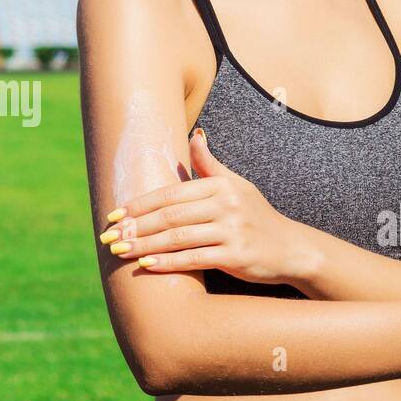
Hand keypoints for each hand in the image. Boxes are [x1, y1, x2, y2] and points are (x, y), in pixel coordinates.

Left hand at [98, 129, 320, 283]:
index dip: (140, 204)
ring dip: (144, 246)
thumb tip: (195, 134)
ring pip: (178, 238)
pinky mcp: (235, 256)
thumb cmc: (258, 216)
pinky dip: (167, 263)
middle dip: (136, 227)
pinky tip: (146, 265)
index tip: (115, 214)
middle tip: (109, 236)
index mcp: (221, 186)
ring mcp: (232, 231)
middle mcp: (226, 205)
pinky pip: (194, 259)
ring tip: (119, 251)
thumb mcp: (237, 186)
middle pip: (170, 216)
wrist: (291, 248)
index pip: (172, 193)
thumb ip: (211, 165)